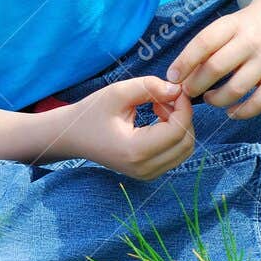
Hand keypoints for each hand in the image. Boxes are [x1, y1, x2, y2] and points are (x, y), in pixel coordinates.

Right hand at [62, 76, 194, 179]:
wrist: (73, 137)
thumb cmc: (92, 113)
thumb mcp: (117, 92)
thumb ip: (149, 86)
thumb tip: (178, 90)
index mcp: (135, 150)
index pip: (178, 131)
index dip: (183, 107)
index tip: (175, 89)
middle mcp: (143, 168)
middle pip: (186, 142)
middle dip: (183, 116)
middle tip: (163, 99)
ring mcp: (147, 174)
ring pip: (185, 149)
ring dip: (180, 125)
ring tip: (158, 109)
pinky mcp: (149, 173)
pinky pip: (176, 154)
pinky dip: (174, 135)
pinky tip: (157, 121)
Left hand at [166, 0, 260, 118]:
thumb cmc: (246, 27)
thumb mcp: (227, 26)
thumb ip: (206, 47)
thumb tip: (178, 77)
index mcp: (233, 25)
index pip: (204, 43)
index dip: (184, 62)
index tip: (172, 77)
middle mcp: (252, 41)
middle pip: (216, 68)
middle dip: (195, 85)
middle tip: (188, 91)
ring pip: (235, 89)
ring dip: (215, 100)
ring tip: (209, 98)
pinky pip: (259, 102)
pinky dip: (241, 112)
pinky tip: (230, 111)